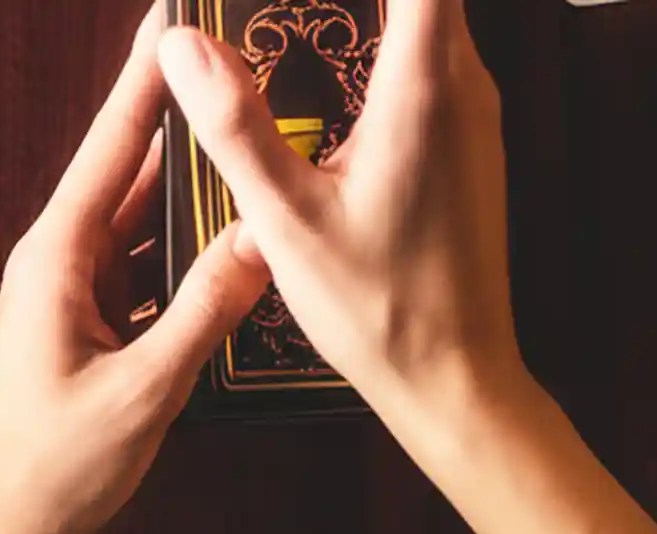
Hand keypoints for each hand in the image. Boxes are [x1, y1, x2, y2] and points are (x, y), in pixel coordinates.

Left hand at [0, 7, 270, 533]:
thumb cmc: (44, 474)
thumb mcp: (143, 392)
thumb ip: (205, 312)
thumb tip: (262, 241)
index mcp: (56, 262)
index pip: (110, 147)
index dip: (144, 79)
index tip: (173, 21)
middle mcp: (59, 270)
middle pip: (129, 179)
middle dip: (179, 128)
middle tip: (235, 85)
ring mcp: (71, 306)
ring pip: (142, 234)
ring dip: (190, 203)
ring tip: (248, 163)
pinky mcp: (87, 342)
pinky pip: (145, 283)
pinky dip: (186, 268)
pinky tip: (229, 264)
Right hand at [158, 0, 518, 432]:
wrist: (454, 373)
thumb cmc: (380, 307)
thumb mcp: (288, 219)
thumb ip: (234, 124)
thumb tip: (181, 42)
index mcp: (424, 88)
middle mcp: (464, 88)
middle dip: (345, 0)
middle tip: (276, 13)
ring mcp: (475, 117)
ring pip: (427, 26)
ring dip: (364, 18)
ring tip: (293, 33)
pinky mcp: (470, 146)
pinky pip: (431, 66)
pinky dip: (383, 53)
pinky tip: (331, 93)